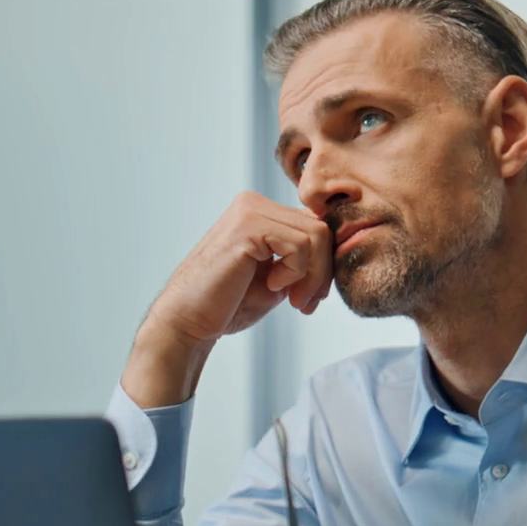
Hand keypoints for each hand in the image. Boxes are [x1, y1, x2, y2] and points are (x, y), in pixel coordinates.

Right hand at [122, 193, 332, 407]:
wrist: (188, 322)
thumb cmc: (227, 304)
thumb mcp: (277, 277)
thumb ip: (301, 260)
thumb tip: (338, 251)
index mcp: (259, 211)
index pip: (314, 225)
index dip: (323, 263)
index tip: (309, 297)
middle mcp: (254, 203)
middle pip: (321, 228)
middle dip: (322, 272)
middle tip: (305, 303)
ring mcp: (249, 211)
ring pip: (317, 235)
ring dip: (313, 276)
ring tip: (294, 300)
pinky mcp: (247, 227)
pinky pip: (300, 245)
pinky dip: (296, 272)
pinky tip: (272, 287)